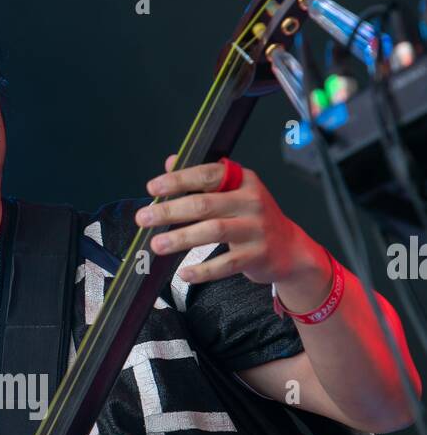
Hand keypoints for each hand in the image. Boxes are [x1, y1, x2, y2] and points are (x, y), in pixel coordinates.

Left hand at [137, 154, 328, 290]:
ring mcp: (256, 228)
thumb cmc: (253, 218)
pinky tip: (183, 272)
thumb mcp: (234, 192)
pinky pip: (226, 264)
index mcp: (243, 180)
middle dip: (170, 211)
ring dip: (181, 238)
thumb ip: (203, 179)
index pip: (208, 174)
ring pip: (214, 231)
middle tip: (144, 218)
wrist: (290, 248)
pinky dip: (203, 270)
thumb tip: (170, 161)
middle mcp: (252, 201)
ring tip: (156, 244)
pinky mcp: (257, 255)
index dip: (178, 180)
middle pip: (205, 203)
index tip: (153, 188)